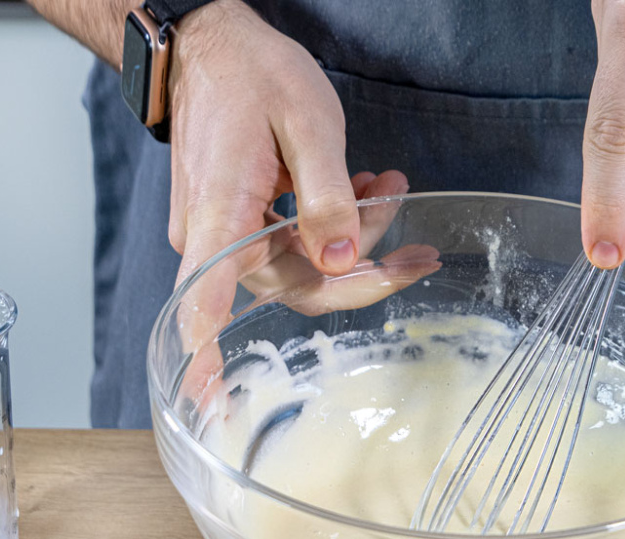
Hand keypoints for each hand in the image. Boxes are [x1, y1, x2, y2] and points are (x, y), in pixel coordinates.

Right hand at [167, 0, 407, 348]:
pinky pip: (294, 245)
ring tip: (387, 186)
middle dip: (365, 268)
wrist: (210, 46)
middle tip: (418, 247)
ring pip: (305, 265)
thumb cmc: (251, 75)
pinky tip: (359, 190)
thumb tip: (343, 261)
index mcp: (219, 216)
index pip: (206, 303)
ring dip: (356, 236)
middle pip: (298, 286)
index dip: (207, 359)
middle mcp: (213, 237)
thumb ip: (328, 197)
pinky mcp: (238, 225)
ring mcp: (223, 234)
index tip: (213, 406)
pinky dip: (332, 227)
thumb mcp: (306, 124)